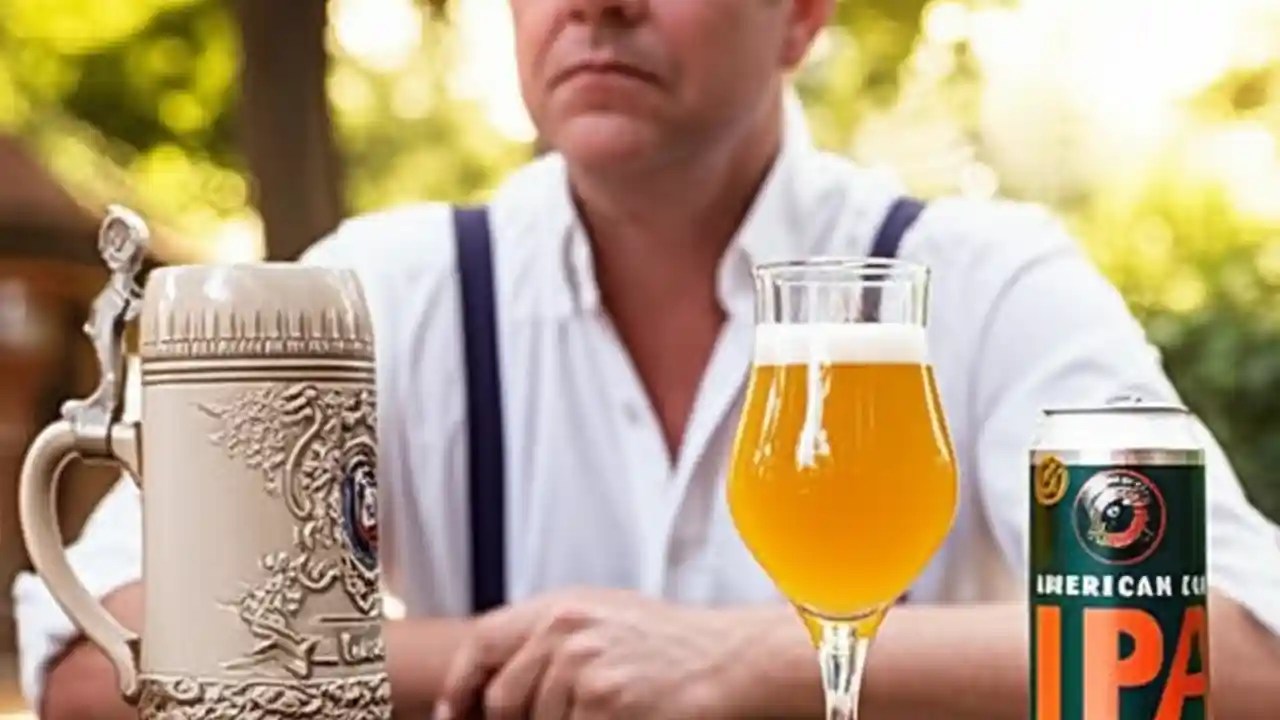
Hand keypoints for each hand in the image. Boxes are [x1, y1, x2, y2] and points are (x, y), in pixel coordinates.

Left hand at [437, 588, 775, 719]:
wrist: (730, 660)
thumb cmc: (673, 646)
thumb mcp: (604, 620)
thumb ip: (551, 639)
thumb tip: (496, 683)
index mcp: (560, 606)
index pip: (483, 643)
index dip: (461, 686)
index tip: (455, 714)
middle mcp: (565, 629)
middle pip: (503, 698)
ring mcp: (583, 666)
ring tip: (601, 714)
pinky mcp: (604, 701)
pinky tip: (620, 717)